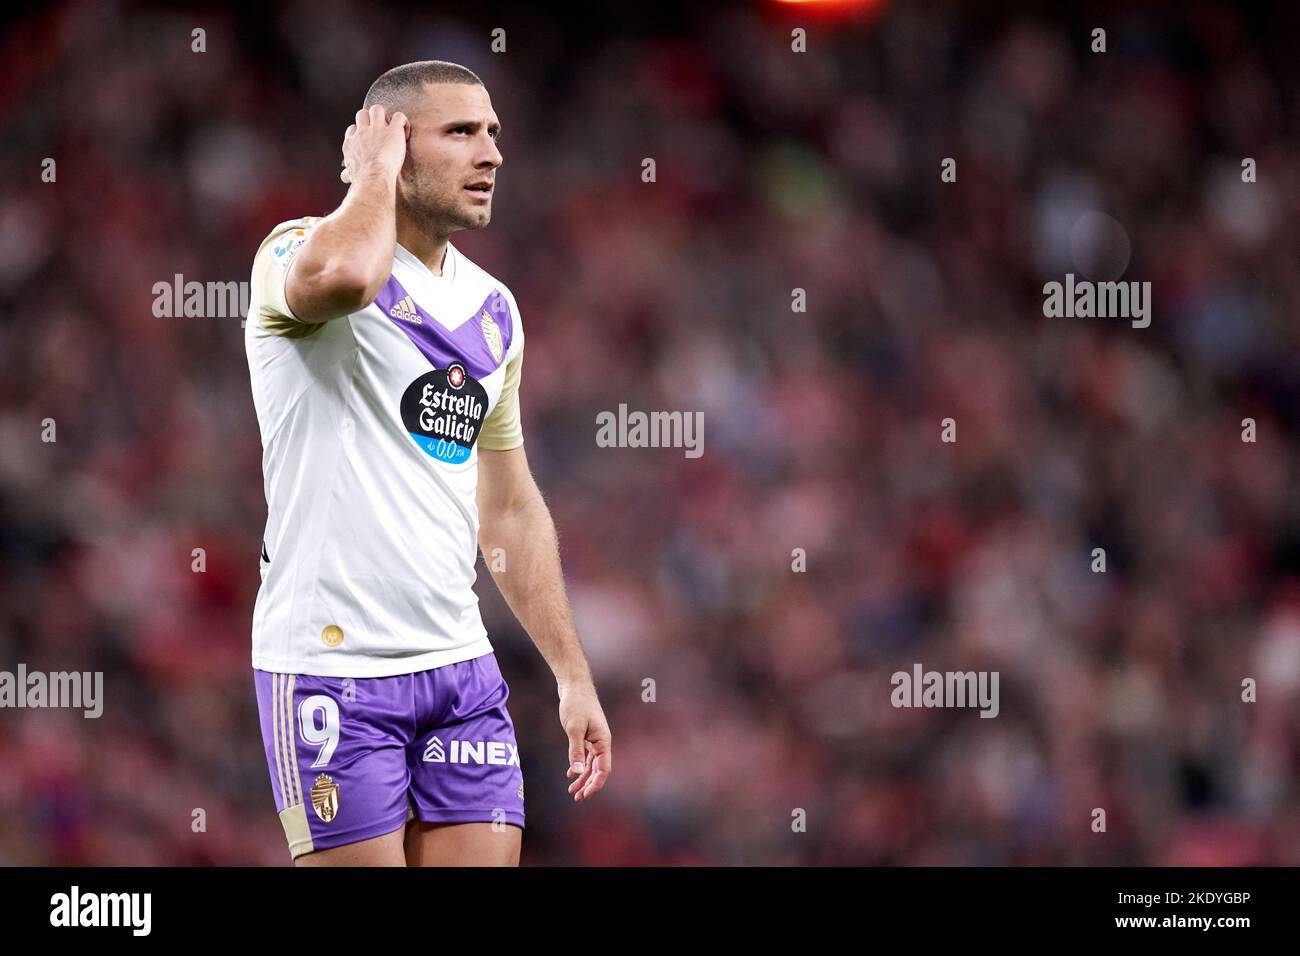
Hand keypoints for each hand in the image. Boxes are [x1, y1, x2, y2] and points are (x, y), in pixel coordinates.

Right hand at [340, 105, 407, 185]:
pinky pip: (399, 117)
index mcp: (351, 143)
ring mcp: (377, 129)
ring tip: (391, 129)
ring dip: (385, 116)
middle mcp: (362, 132)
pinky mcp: (393, 130)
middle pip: (362, 114)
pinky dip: (403, 122)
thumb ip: (348, 173)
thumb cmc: (362, 180)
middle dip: (370, 119)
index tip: (368, 141)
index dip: (361, 132)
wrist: (373, 178)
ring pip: (377, 109)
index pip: (353, 129)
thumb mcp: (351, 175)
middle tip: (380, 133)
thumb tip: (344, 177)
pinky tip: (405, 133)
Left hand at [559, 681, 610, 802]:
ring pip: (591, 764)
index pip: (603, 769)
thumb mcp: (574, 728)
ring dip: (583, 778)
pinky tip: (570, 774)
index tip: (585, 794)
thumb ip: (576, 751)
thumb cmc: (576, 704)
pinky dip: (579, 766)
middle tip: (577, 797)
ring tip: (572, 791)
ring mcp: (594, 739)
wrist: (574, 686)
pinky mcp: (586, 736)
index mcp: (603, 741)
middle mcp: (601, 742)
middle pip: (598, 769)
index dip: (596, 784)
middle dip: (588, 784)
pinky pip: (585, 756)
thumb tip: (578, 772)